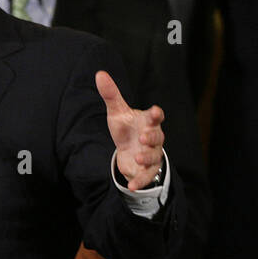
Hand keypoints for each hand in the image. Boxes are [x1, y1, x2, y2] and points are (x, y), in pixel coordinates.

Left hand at [97, 71, 165, 189]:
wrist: (128, 151)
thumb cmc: (126, 128)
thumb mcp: (117, 112)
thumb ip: (111, 95)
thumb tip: (99, 73)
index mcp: (148, 122)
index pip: (155, 116)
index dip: (156, 114)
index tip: (155, 112)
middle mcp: (153, 138)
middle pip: (158, 136)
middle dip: (152, 136)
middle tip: (143, 136)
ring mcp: (152, 154)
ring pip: (154, 156)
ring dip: (147, 157)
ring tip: (136, 156)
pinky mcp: (147, 170)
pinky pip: (147, 176)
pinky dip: (140, 181)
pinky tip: (131, 185)